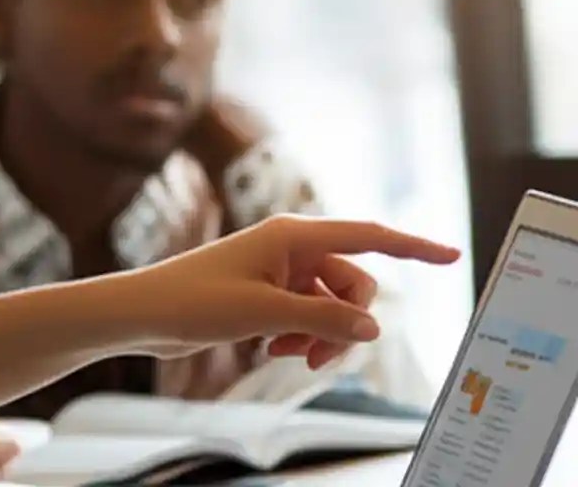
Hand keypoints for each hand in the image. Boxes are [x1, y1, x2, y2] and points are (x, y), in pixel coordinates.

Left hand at [131, 215, 459, 368]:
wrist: (144, 313)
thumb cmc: (193, 301)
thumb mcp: (264, 314)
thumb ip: (323, 321)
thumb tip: (373, 330)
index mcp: (293, 235)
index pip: (369, 237)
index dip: (413, 247)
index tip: (451, 255)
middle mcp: (290, 247)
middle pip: (354, 284)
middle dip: (345, 323)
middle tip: (314, 358)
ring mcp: (279, 271)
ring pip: (331, 306)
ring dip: (320, 336)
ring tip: (286, 355)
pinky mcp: (267, 293)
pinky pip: (308, 316)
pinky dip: (300, 337)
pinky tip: (273, 350)